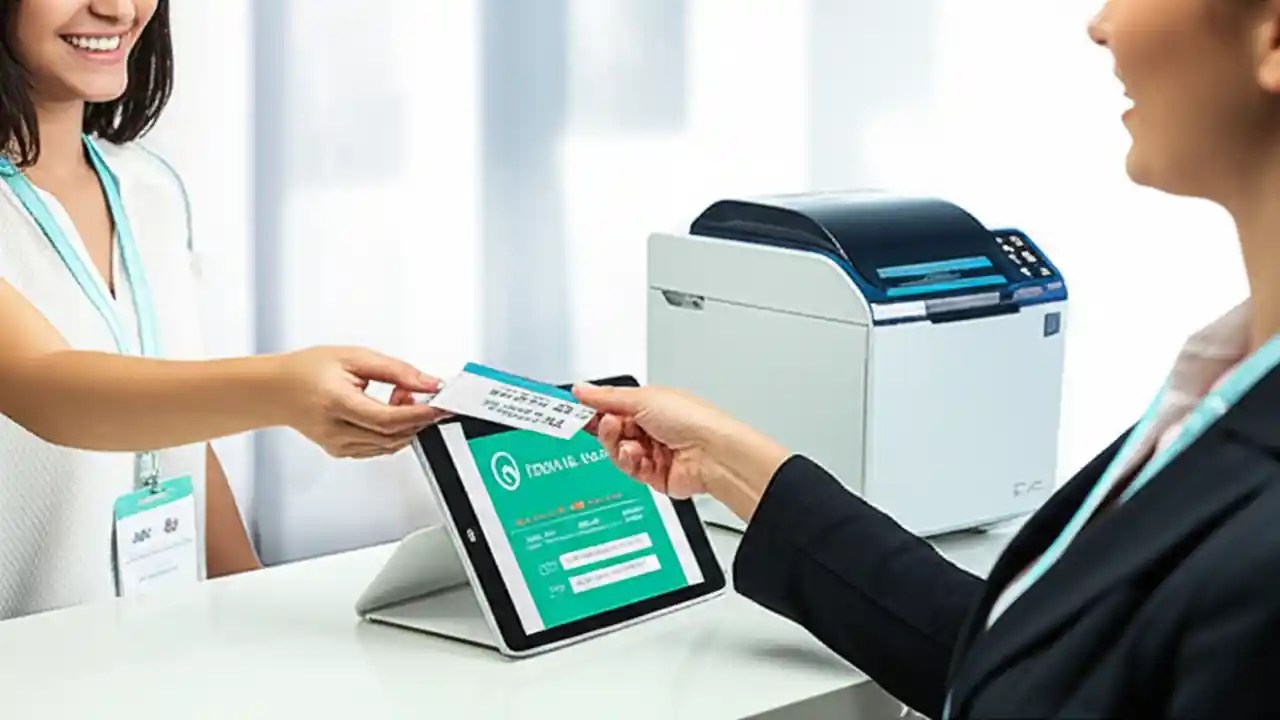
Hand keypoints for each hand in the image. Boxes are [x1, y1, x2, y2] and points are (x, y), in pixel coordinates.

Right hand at [276, 346, 447, 458]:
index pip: (387, 419)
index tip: (440, 405)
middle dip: (417, 416)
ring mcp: (338, 446)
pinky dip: (394, 431)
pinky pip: (380, 448)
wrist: (277, 390)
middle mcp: (335, 430)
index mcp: (336, 402)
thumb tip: (428, 383)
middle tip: (421, 392)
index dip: (419, 414)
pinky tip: (389, 410)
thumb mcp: (355, 357)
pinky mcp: (341, 452)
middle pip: (392, 435)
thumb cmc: (308, 370)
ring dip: (406, 423)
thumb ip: (396, 370)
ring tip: (399, 395)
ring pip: (389, 445)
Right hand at [572, 383, 789, 520]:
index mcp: (649, 404)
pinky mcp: (651, 474)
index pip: (610, 404)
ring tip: (626, 438)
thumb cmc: (693, 420)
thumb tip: (582, 390)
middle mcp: (649, 427)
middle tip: (603, 422)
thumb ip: (607, 397)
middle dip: (605, 426)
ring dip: (616, 444)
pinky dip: (627, 460)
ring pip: (615, 450)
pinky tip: (635, 454)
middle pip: (609, 429)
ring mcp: (650, 451)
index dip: (590, 407)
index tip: (568, 408)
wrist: (713, 455)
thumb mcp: (643, 399)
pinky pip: (626, 468)